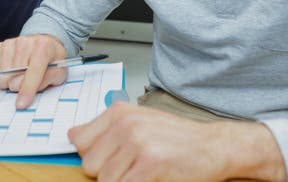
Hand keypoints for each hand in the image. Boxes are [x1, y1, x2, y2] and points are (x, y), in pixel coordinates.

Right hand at [0, 34, 66, 108]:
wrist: (44, 43)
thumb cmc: (51, 61)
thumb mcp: (58, 73)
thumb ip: (47, 80)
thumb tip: (28, 91)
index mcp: (44, 48)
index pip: (33, 72)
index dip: (27, 90)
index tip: (21, 104)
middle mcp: (25, 42)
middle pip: (14, 77)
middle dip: (18, 87)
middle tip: (25, 83)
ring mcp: (10, 44)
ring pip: (2, 76)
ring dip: (8, 83)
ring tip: (17, 77)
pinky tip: (7, 74)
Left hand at [69, 103, 286, 180]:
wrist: (214, 146)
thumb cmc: (176, 138)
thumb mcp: (138, 122)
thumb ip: (107, 129)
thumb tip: (73, 138)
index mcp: (119, 112)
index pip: (79, 140)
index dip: (92, 155)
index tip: (106, 159)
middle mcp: (125, 123)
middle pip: (90, 163)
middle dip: (105, 173)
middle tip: (130, 169)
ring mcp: (138, 142)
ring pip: (105, 179)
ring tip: (141, 174)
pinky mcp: (151, 163)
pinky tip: (149, 178)